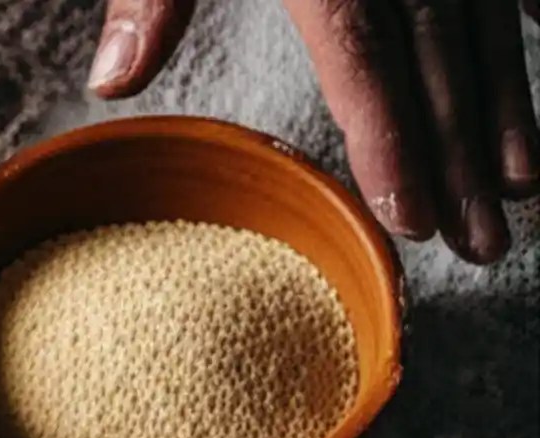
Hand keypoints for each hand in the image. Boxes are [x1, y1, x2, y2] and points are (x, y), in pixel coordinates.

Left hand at [88, 0, 539, 264]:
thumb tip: (111, 84)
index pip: (363, 54)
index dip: (390, 138)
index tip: (412, 215)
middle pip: (437, 58)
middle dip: (462, 157)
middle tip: (485, 244)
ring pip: (486, 22)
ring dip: (506, 108)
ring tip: (523, 190)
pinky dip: (524, 17)